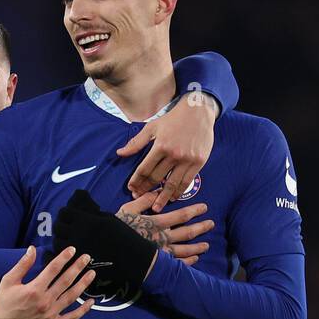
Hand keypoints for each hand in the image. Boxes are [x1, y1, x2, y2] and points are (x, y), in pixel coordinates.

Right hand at [0, 245, 95, 318]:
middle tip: (87, 258)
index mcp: (34, 289)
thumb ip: (22, 265)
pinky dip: (82, 310)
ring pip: (71, 296)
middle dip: (77, 267)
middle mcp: (45, 301)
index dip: (64, 258)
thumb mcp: (8, 281)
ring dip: (83, 284)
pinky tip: (91, 302)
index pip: (53, 269)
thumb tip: (32, 249)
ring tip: (91, 274)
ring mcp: (50, 314)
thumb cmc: (2, 304)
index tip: (72, 250)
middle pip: (66, 280)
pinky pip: (71, 318)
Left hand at [52, 190, 156, 298]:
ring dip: (60, 241)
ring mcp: (78, 251)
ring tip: (67, 242)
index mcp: (86, 221)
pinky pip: (63, 259)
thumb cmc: (124, 236)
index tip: (69, 217)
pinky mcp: (79, 264)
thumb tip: (77, 209)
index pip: (64, 213)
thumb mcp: (108, 219)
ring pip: (57, 243)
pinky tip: (65, 255)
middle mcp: (79, 234)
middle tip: (66, 229)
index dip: (66, 214)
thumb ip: (90, 214)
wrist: (134, 259)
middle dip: (61, 227)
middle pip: (58, 228)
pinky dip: (61, 256)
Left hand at [115, 88, 217, 209]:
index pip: (145, 169)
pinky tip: (173, 197)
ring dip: (162, 197)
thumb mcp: (152, 127)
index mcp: (160, 145)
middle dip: (146, 190)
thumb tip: (120, 153)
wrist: (198, 111)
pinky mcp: (198, 162)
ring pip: (172, 184)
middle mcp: (174, 154)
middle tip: (139, 198)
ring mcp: (187, 159)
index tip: (131, 188)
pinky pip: (187, 181)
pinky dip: (179, 191)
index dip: (136, 180)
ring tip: (156, 207)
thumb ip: (136, 142)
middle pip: (157, 178)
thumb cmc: (173, 119)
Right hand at [118, 190, 214, 267]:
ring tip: (206, 246)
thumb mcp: (129, 208)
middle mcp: (162, 237)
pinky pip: (175, 264)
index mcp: (157, 222)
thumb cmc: (117, 226)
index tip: (205, 207)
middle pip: (187, 233)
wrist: (108, 246)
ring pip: (184, 249)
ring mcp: (161, 252)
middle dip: (201, 228)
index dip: (195, 211)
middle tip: (211, 224)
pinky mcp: (157, 263)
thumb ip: (145, 200)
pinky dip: (186, 262)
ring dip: (197, 247)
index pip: (181, 215)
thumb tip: (158, 191)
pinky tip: (194, 259)